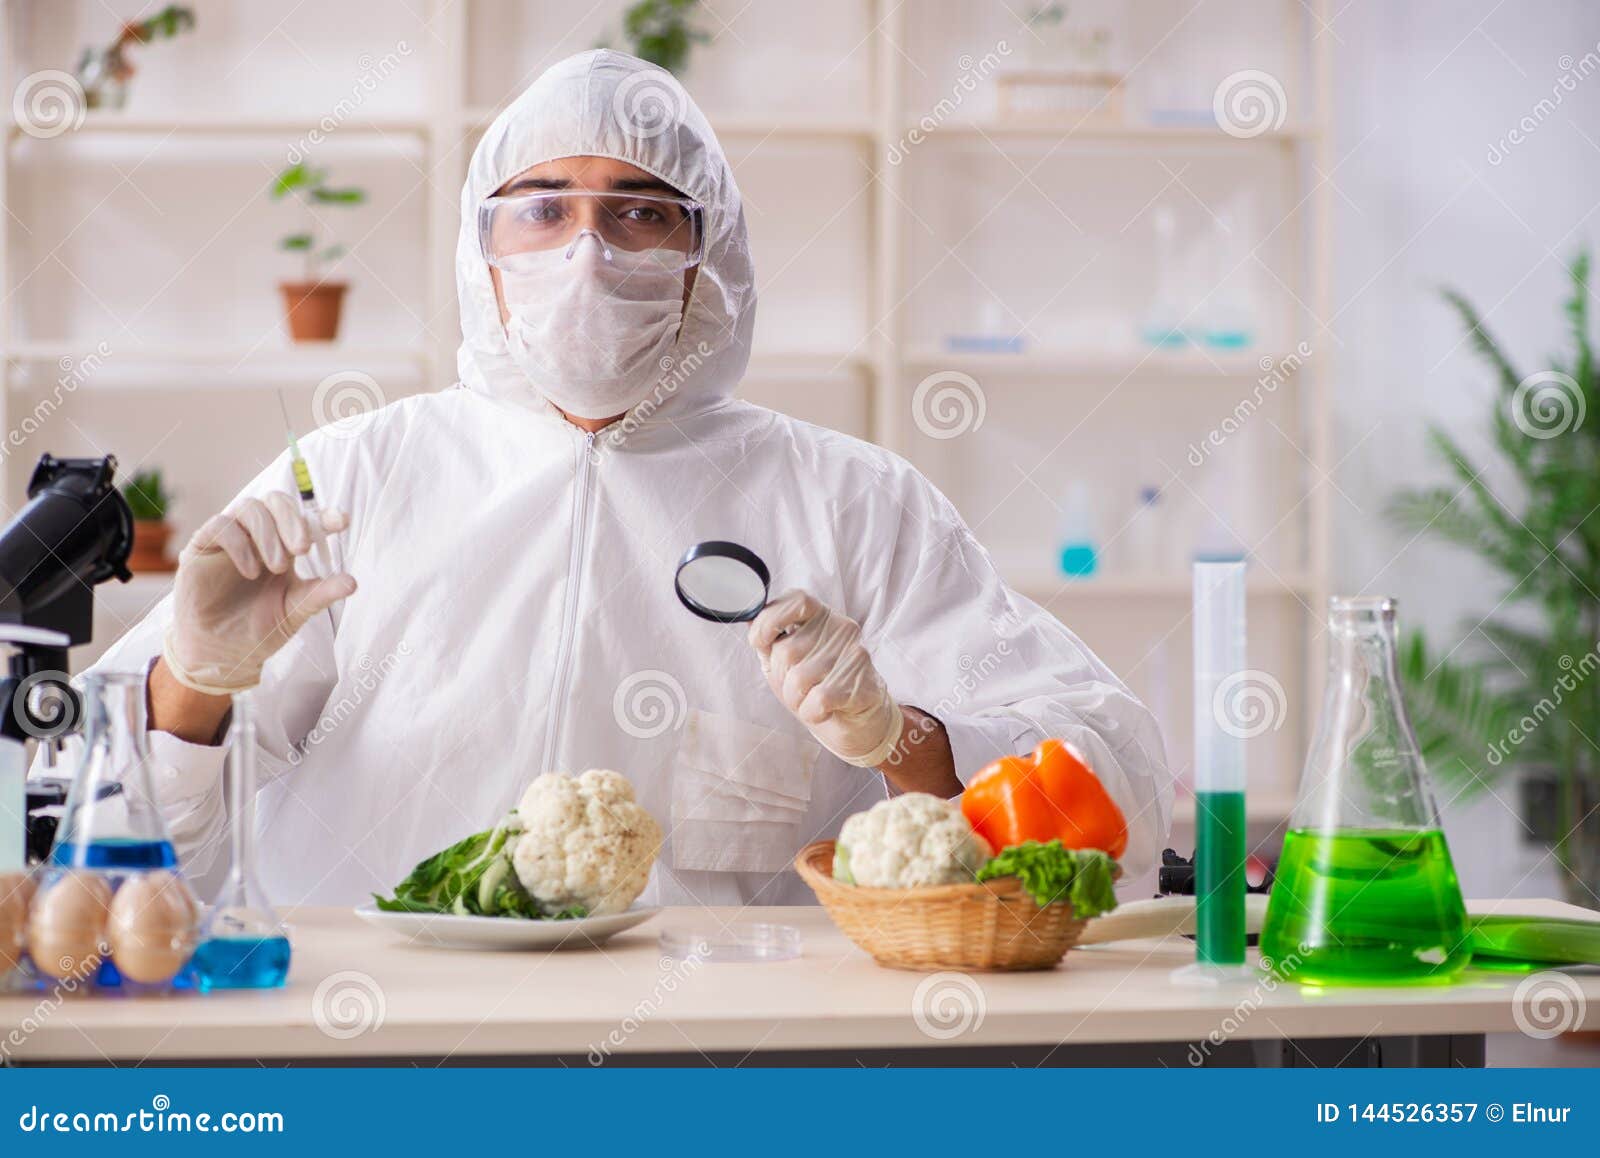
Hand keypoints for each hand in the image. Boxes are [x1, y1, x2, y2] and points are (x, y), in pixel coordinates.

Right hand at [162, 493, 356, 694]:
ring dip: (268, 533)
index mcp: (286, 546)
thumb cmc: (261, 627)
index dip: (324, 516)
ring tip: (278, 567)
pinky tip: (251, 572)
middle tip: (302, 549)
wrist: (222, 652)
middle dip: (293, 520)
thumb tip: (353, 582)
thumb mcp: (296, 610)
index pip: (305, 519)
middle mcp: (259, 536)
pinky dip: (239, 545)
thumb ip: (322, 594)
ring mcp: (231, 538)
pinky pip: (220, 526)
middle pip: (276, 501)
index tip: (342, 522)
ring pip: (250, 508)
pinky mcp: (203, 546)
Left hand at [747, 589, 902, 767]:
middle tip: (796, 689)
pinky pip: (818, 700)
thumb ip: (769, 639)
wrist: (857, 719)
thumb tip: (748, 617)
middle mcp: (841, 628)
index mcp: (822, 616)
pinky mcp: (863, 682)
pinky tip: (823, 711)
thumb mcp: (788, 660)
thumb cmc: (818, 685)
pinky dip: (811, 713)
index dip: (770, 620)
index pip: (796, 600)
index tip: (759, 642)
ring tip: (810, 700)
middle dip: (781, 679)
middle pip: (787, 650)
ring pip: (799, 679)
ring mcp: (854, 654)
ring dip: (796, 700)